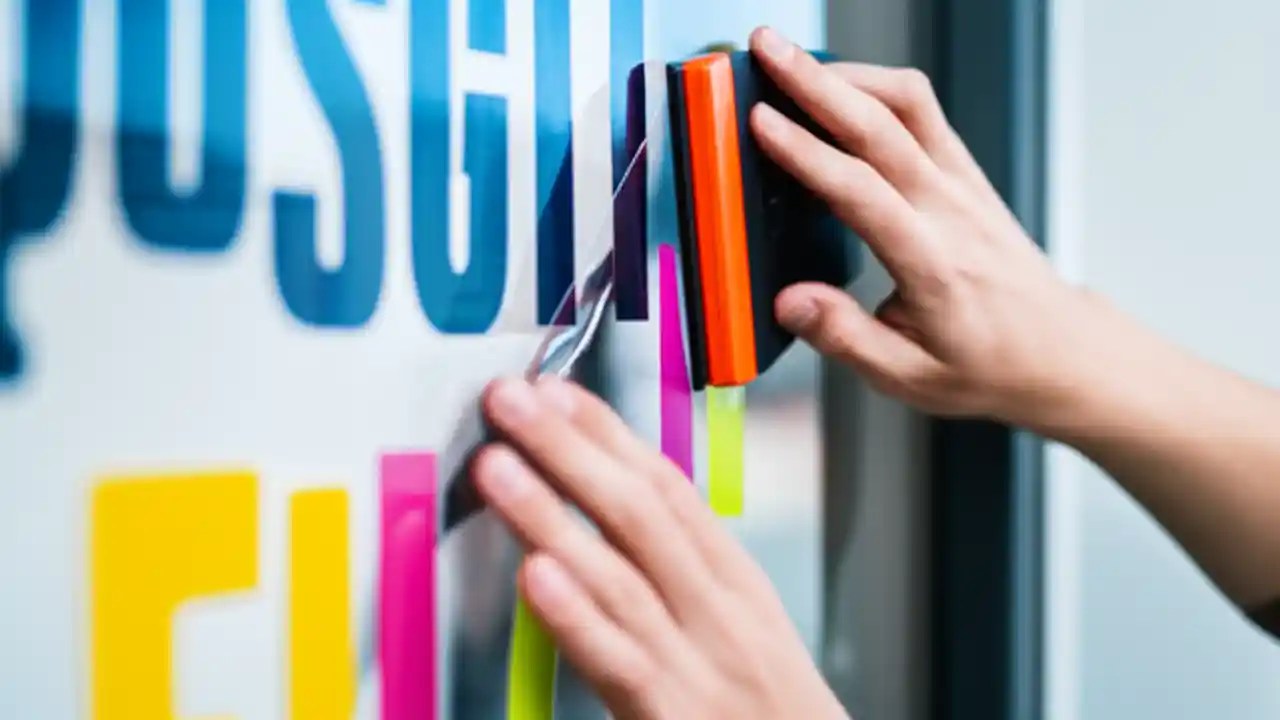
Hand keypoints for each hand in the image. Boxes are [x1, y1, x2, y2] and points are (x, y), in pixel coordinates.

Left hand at [473, 376, 847, 719]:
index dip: (609, 434)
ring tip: (498, 466)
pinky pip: (618, 661)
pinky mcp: (670, 719)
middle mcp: (720, 614)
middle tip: (512, 400)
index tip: (559, 390)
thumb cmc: (773, 714)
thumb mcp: (748, 630)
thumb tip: (619, 509)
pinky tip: (537, 574)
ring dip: (552, 513)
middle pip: (639, 513)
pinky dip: (576, 616)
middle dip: (571, 449)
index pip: (670, 488)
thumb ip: (687, 575)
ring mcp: (696, 666)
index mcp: (736, 585)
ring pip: (617, 575)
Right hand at [748, 26, 1109, 429]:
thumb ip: (844, 336)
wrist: (1060, 351)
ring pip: (908, 103)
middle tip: (768, 49)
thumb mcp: (908, 378)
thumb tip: (790, 301)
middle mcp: (951, 211)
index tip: (761, 121)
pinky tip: (842, 87)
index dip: (807, 152)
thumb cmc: (986, 366)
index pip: (862, 191)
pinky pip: (923, 112)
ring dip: (849, 73)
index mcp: (932, 265)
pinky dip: (877, 87)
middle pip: (882, 125)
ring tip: (795, 62)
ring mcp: (963, 185)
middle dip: (816, 81)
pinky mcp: (966, 174)